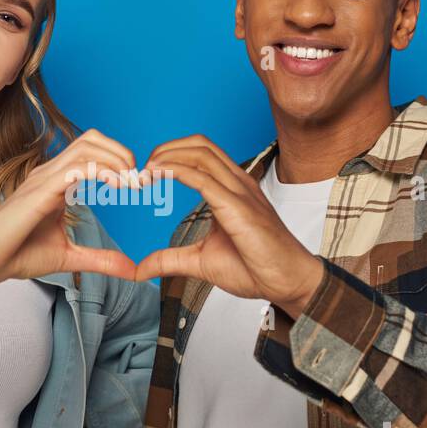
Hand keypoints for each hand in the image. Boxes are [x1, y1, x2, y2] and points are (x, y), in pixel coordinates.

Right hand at [0, 129, 147, 287]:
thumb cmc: (18, 255)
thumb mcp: (70, 257)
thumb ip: (101, 259)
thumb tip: (130, 269)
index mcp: (55, 181)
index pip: (91, 150)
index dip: (119, 159)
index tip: (138, 183)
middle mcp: (49, 173)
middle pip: (91, 139)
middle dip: (122, 152)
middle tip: (139, 179)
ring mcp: (42, 179)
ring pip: (86, 147)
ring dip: (116, 160)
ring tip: (130, 183)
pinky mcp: (39, 192)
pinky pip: (75, 168)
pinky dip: (102, 172)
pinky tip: (116, 187)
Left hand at [135, 135, 324, 318]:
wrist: (288, 283)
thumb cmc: (256, 269)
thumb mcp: (200, 262)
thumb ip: (169, 260)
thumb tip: (138, 269)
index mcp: (231, 191)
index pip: (200, 155)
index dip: (171, 155)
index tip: (145, 174)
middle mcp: (237, 184)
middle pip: (200, 145)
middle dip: (166, 148)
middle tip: (140, 168)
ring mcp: (240, 192)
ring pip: (202, 153)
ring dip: (168, 155)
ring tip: (146, 171)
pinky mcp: (239, 208)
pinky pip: (205, 179)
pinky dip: (177, 171)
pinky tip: (158, 175)